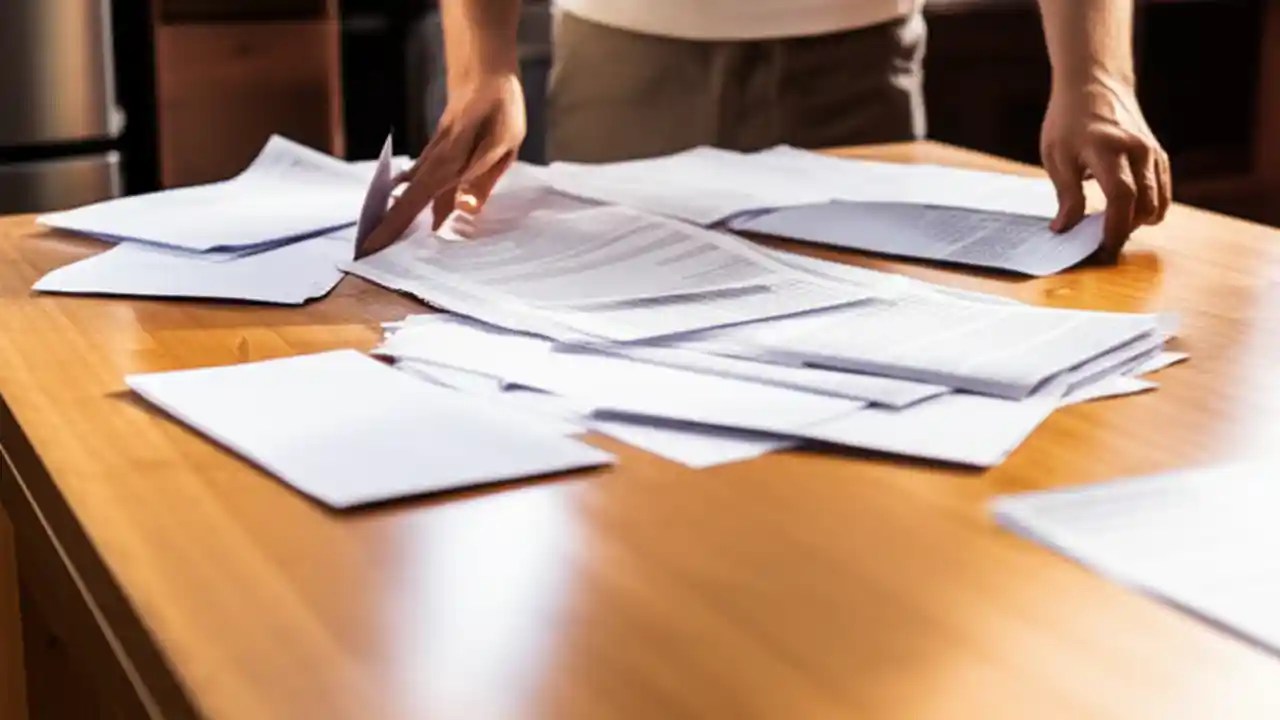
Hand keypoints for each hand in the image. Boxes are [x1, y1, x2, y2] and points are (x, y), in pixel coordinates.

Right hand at [363, 71, 525, 253]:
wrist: (486, 74)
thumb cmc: (500, 110)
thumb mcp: (502, 145)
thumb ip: (481, 178)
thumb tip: (463, 211)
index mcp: (447, 165)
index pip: (413, 202)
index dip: (393, 226)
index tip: (370, 247)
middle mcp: (434, 163)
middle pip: (406, 201)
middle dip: (386, 227)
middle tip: (365, 253)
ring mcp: (433, 156)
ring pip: (412, 191)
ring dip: (398, 214)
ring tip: (382, 241)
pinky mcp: (438, 152)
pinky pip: (420, 180)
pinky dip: (411, 196)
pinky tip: (404, 203)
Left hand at [1040, 76, 1170, 257]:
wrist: (1095, 84)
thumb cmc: (1069, 120)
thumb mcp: (1056, 156)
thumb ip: (1066, 195)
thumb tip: (1064, 230)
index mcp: (1107, 149)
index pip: (1121, 196)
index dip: (1115, 228)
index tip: (1102, 249)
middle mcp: (1137, 150)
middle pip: (1146, 204)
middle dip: (1127, 230)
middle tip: (1102, 243)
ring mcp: (1152, 152)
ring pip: (1159, 201)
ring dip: (1139, 221)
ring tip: (1111, 226)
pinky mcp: (1159, 155)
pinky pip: (1162, 191)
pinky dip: (1148, 208)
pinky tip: (1125, 212)